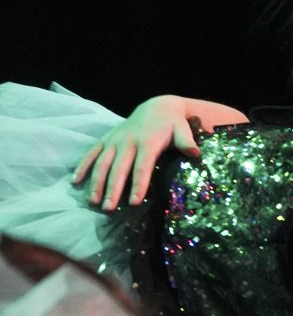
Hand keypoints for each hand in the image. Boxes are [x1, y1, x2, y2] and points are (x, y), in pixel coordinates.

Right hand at [72, 96, 199, 209]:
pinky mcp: (105, 140)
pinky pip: (91, 153)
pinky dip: (82, 166)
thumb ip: (187, 141)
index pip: (142, 167)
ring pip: (102, 163)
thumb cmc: (173, 124)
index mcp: (148, 142)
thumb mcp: (183, 129)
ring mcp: (114, 141)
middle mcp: (128, 141)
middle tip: (108, 209)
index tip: (134, 202)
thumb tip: (195, 154)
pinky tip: (75, 182)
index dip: (138, 185)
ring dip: (96, 182)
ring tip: (93, 201)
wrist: (157, 107)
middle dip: (112, 189)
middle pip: (118, 169)